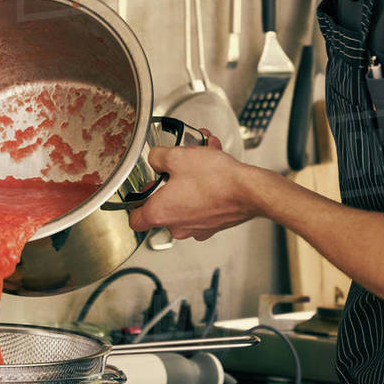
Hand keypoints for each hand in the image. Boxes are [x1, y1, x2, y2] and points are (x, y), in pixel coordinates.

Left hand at [126, 132, 259, 239]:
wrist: (249, 190)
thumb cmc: (215, 179)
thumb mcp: (177, 156)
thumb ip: (158, 157)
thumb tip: (156, 159)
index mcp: (160, 213)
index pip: (135, 220)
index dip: (135, 203)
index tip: (141, 191)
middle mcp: (177, 226)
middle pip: (163, 205)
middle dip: (170, 181)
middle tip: (176, 165)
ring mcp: (197, 228)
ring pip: (186, 200)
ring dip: (191, 179)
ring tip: (201, 157)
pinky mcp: (214, 224)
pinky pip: (203, 203)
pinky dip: (206, 187)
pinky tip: (214, 167)